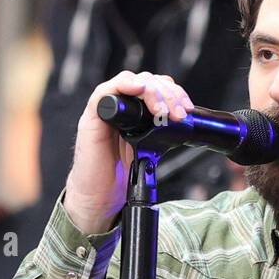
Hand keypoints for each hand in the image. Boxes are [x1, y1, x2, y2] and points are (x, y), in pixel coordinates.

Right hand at [63, 70, 194, 234]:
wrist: (99, 196)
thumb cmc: (120, 175)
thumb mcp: (148, 151)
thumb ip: (161, 134)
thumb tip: (185, 126)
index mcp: (135, 112)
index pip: (156, 87)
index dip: (174, 93)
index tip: (186, 109)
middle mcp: (121, 107)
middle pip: (146, 81)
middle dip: (167, 94)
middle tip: (178, 113)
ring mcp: (106, 110)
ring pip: (130, 82)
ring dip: (151, 91)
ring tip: (163, 111)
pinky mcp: (92, 117)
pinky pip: (105, 91)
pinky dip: (123, 85)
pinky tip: (138, 90)